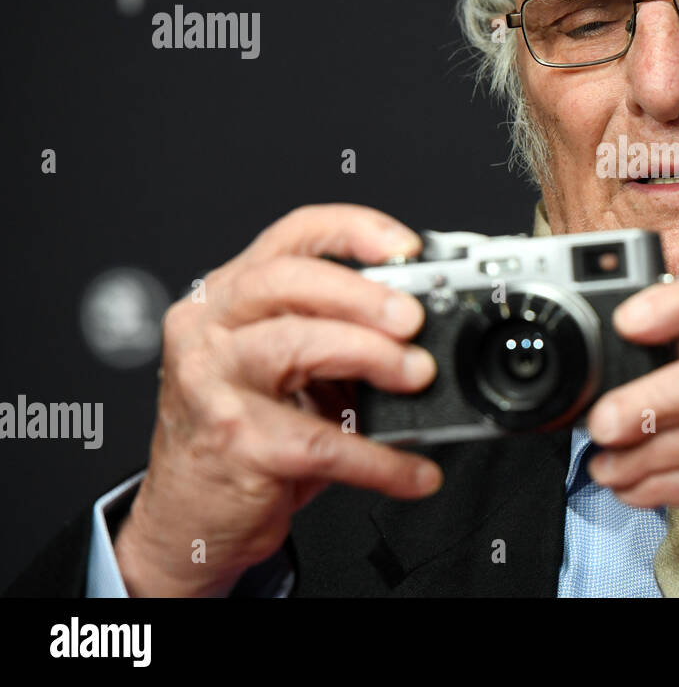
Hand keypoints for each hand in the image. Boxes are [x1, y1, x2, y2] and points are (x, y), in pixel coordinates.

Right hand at [114, 204, 443, 596]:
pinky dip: (381, 459)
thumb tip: (423, 330)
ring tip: (418, 375)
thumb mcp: (285, 368)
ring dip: (370, 355)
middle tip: (413, 319)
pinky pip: (321, 443)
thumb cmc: (244, 431)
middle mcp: (210, 330)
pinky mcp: (235, 444)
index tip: (407, 246)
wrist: (190, 513)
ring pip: (294, 345)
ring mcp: (213, 385)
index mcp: (229, 298)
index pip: (290, 237)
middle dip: (362, 294)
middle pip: (285, 281)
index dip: (352, 230)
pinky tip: (416, 470)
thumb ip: (336, 334)